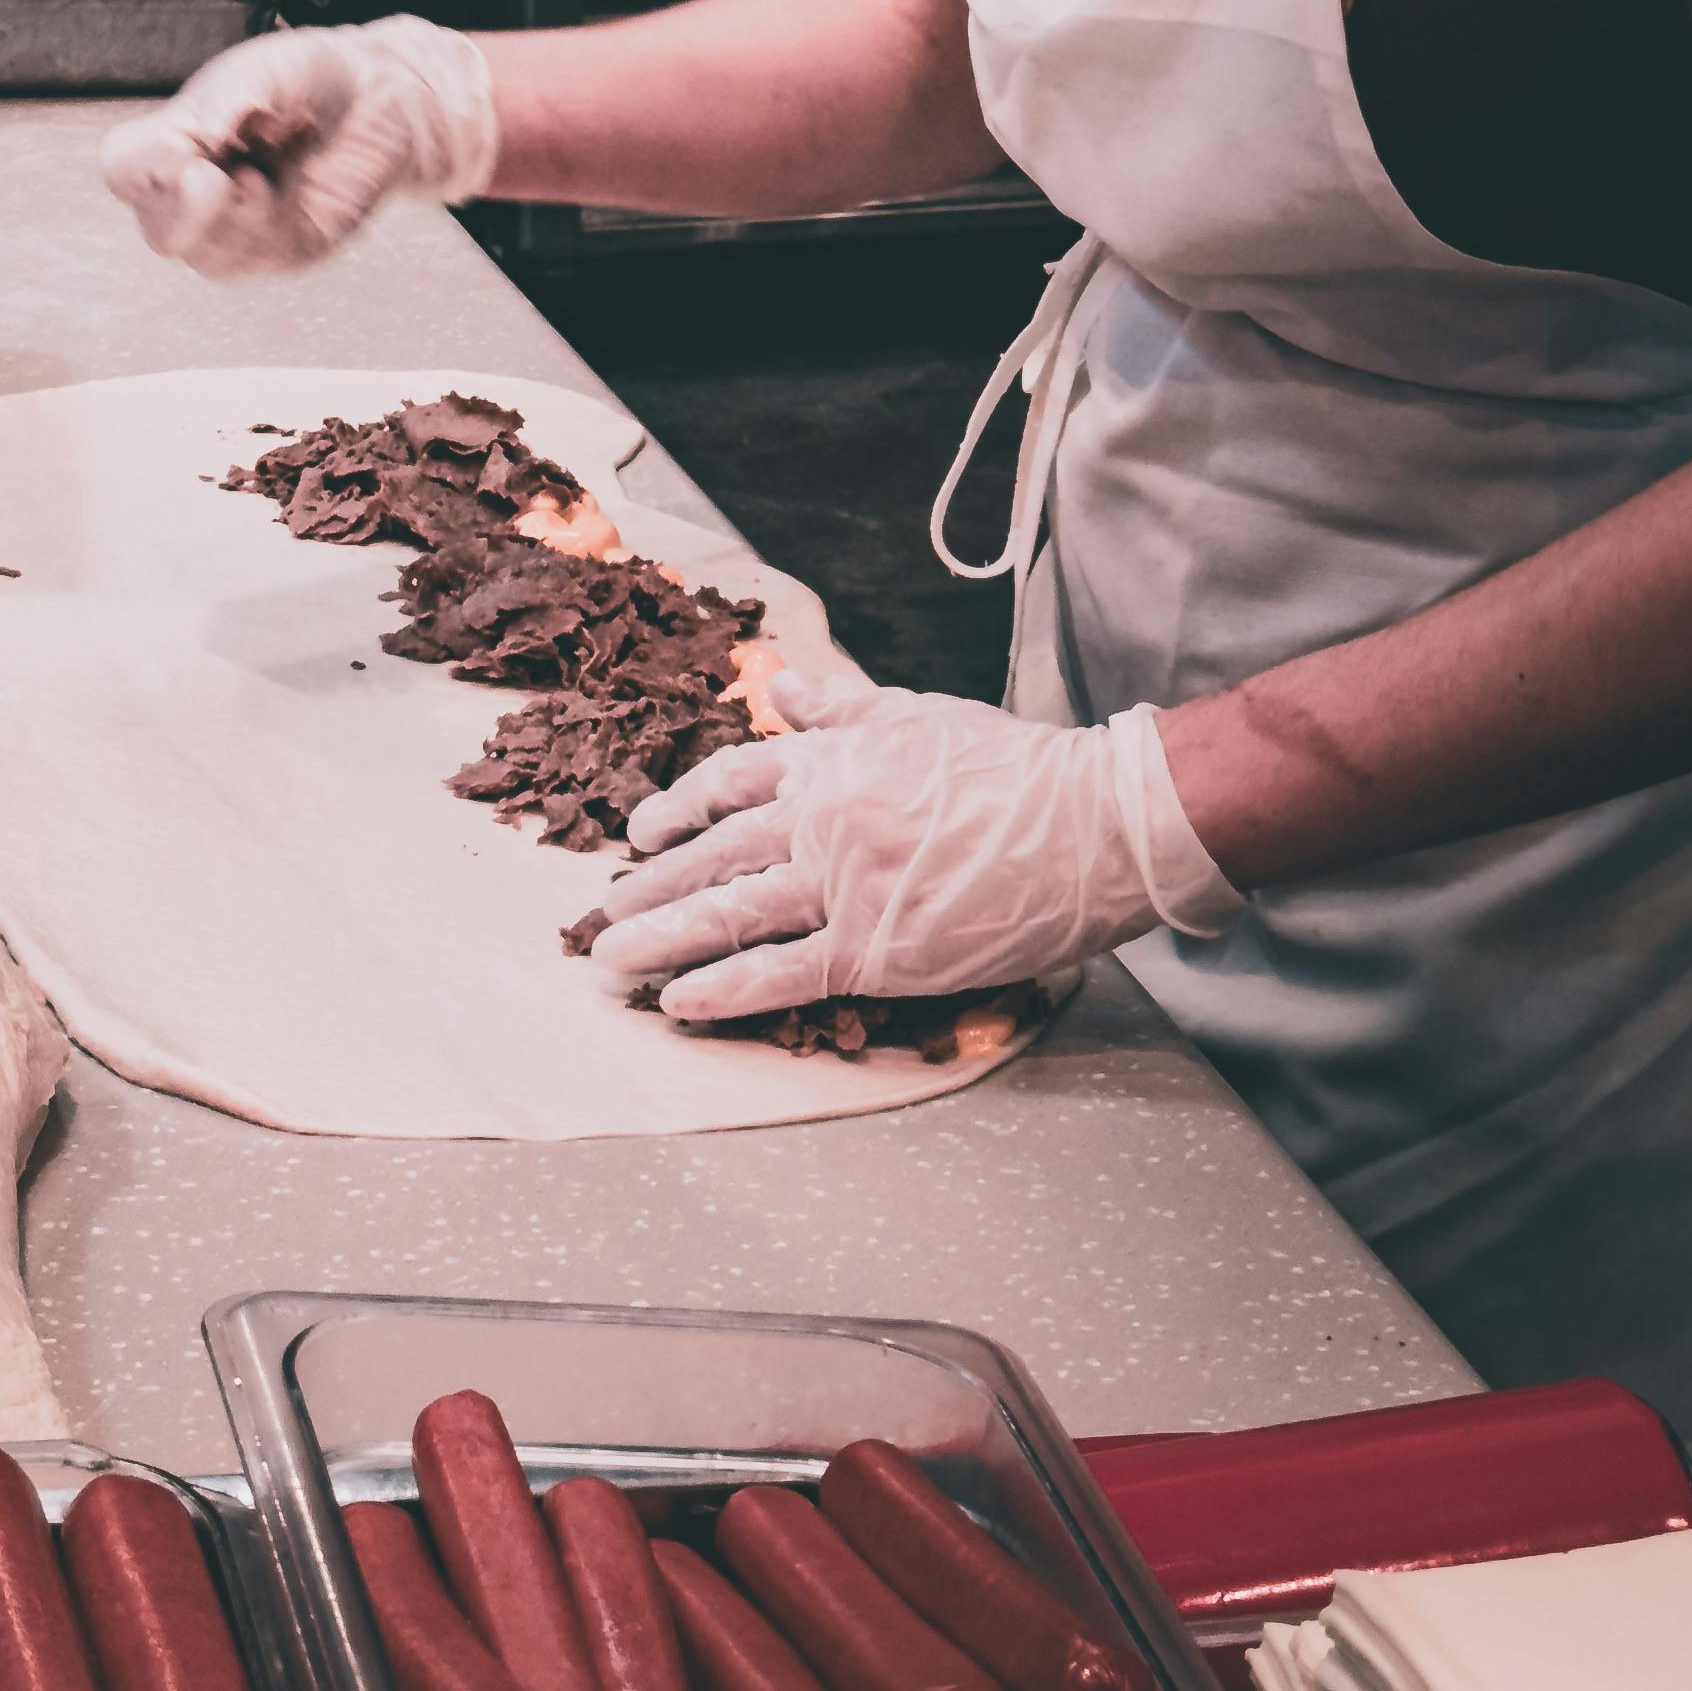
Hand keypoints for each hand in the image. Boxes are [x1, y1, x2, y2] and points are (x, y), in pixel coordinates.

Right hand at [98, 19, 499, 278]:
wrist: (384, 95)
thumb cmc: (315, 76)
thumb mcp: (270, 67)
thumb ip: (231, 95)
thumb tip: (204, 132)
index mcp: (178, 139)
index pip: (124, 168)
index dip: (141, 168)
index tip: (180, 148)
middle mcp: (201, 191)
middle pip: (159, 230)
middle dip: (183, 212)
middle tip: (213, 177)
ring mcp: (243, 227)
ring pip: (207, 257)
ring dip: (230, 223)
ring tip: (260, 178)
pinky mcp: (288, 249)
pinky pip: (261, 262)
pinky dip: (267, 234)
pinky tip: (283, 197)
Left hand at [586, 675, 1238, 1018]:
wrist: (1090, 824)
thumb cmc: (1015, 768)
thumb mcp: (917, 714)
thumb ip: (840, 709)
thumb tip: (781, 684)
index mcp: (830, 760)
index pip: (729, 780)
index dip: (677, 807)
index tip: (641, 832)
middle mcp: (821, 818)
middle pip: (713, 853)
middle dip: (651, 884)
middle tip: (601, 912)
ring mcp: (844, 886)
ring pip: (730, 912)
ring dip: (662, 938)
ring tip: (611, 961)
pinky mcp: (876, 949)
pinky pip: (781, 973)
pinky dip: (724, 990)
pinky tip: (681, 1005)